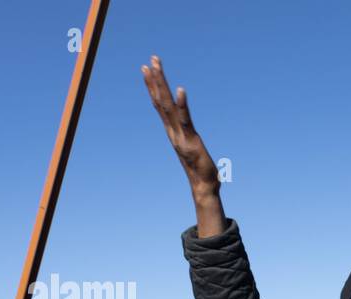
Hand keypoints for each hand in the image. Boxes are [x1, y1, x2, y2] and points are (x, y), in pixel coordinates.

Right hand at [141, 55, 220, 196]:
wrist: (203, 187)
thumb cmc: (200, 169)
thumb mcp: (192, 147)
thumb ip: (188, 137)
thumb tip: (189, 132)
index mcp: (172, 131)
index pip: (160, 104)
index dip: (153, 87)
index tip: (147, 69)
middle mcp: (172, 130)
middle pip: (161, 100)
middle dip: (156, 79)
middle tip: (150, 60)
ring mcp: (180, 134)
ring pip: (167, 105)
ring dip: (162, 85)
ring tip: (156, 66)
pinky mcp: (191, 140)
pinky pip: (185, 119)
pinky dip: (182, 104)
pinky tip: (181, 89)